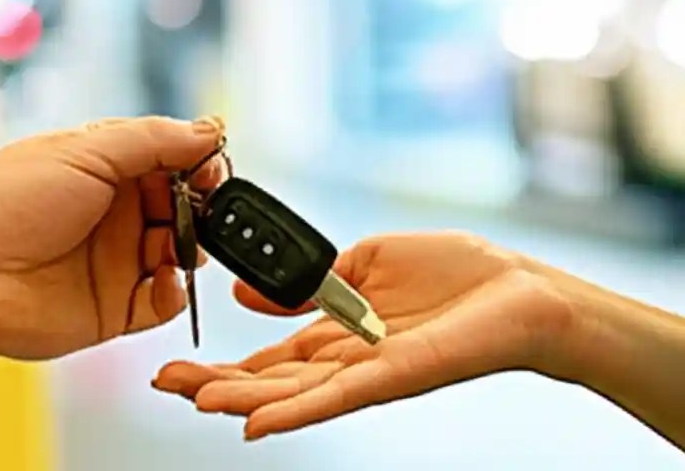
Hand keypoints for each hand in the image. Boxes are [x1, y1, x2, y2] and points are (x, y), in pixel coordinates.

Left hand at [0, 115, 226, 360]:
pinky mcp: (116, 307)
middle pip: (186, 207)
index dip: (198, 162)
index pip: (173, 161)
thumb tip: (210, 129)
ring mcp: (118, 261)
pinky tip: (165, 278)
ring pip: (183, 253)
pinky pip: (165, 301)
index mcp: (109, 170)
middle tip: (207, 208)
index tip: (213, 166)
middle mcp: (118, 214)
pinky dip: (176, 292)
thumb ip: (154, 139)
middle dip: (205, 207)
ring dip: (194, 248)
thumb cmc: (11, 201)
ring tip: (182, 246)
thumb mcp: (86, 151)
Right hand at [152, 232, 581, 439]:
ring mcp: (369, 374)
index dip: (226, 364)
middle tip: (165, 384)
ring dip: (242, 401)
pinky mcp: (393, 377)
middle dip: (216, 385)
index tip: (178, 366)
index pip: (272, 360)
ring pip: (293, 396)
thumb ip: (311, 277)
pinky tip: (255, 425)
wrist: (519, 290)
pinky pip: (336, 399)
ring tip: (194, 400)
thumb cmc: (459, 274)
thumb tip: (252, 289)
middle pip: (271, 383)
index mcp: (340, 332)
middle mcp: (349, 362)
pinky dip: (294, 415)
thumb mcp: (368, 259)